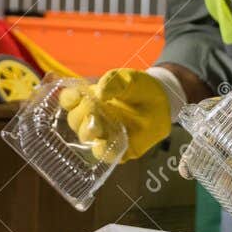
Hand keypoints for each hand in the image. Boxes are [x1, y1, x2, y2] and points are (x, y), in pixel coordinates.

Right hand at [58, 68, 175, 161]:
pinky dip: (103, 150)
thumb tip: (99, 93)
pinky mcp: (119, 148)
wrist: (162, 100)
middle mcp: (92, 118)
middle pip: (75, 120)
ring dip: (88, 132)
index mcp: (89, 99)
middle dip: (81, 115)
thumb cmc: (138, 87)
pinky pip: (105, 154)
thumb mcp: (127, 78)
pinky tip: (106, 143)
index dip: (68, 99)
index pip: (68, 100)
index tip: (76, 96)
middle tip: (93, 108)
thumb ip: (113, 81)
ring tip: (97, 126)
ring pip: (86, 138)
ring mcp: (104, 134)